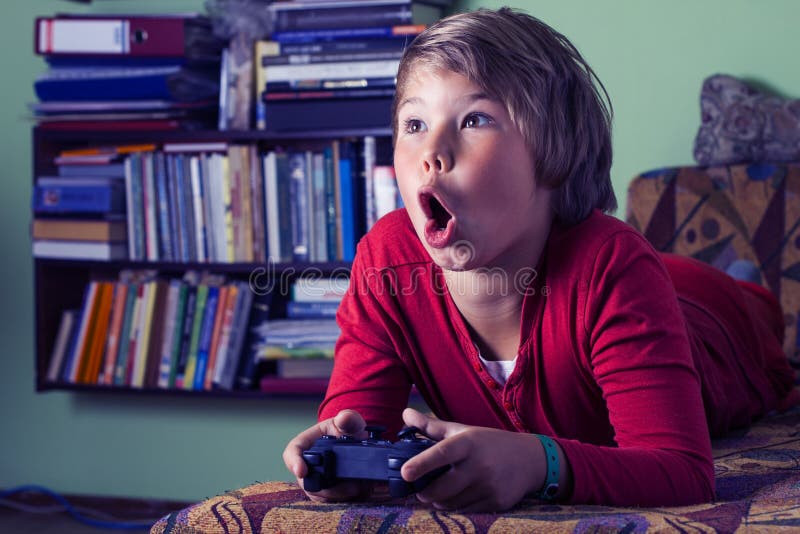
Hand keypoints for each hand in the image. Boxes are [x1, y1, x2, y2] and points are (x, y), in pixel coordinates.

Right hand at [282, 409, 371, 501]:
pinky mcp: (328, 494)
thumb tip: (343, 418)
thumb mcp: (350, 421)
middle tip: (347, 485)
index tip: (301, 471)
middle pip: (305, 481)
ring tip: (357, 487)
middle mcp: (307, 465)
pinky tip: (358, 491)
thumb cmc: (347, 430)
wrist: (359, 444)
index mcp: (306, 443)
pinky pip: (330, 502)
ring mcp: (316, 481)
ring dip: (337, 495)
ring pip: (318, 495)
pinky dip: (344, 499)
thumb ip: (348, 419)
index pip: (292, 452)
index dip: (294, 462)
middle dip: (324, 487)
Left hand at [400, 408, 547, 511]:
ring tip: (438, 494)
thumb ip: (431, 426)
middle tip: (420, 491)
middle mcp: (479, 464)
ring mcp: (489, 485)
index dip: (422, 463)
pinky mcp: (496, 502)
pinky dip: (457, 507)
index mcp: (468, 443)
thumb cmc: (489, 443)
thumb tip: (405, 414)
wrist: (530, 459)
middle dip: (425, 493)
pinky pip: (466, 511)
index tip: (405, 473)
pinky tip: (458, 497)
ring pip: (452, 503)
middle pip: (442, 488)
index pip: (442, 453)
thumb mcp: (462, 431)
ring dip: (440, 502)